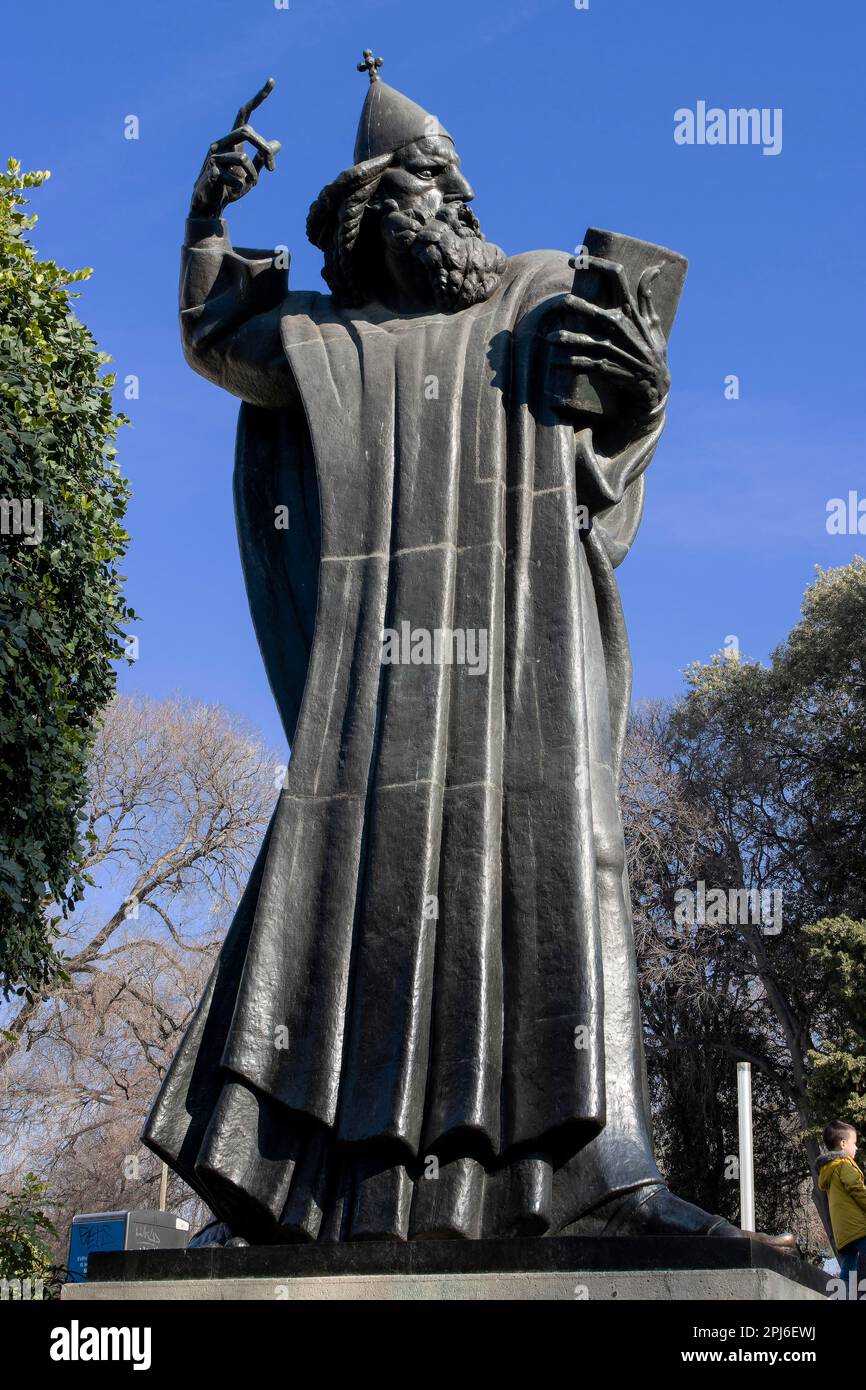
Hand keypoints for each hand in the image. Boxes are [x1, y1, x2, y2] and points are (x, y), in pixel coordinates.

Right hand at [189, 78, 280, 218]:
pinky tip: (234, 191)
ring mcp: (214, 155)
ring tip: (249, 186)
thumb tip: (277, 143)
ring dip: (252, 176)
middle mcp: (222, 142)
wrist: (211, 204)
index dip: (259, 98)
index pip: (245, 114)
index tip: (272, 81)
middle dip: (264, 149)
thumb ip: (262, 158)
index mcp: (232, 140)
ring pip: (243, 158)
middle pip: (247, 131)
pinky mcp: (210, 170)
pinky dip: (239, 186)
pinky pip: (234, 176)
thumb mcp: (251, 173)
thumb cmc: (230, 186)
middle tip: (272, 169)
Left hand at [546, 256, 670, 426]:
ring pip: (589, 341)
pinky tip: (557, 364)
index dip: (595, 264)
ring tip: (549, 339)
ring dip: (567, 340)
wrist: (657, 388)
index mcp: (632, 311)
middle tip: (556, 305)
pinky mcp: (613, 369)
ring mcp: (619, 350)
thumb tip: (653, 268)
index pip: (617, 275)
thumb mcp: (654, 323)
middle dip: (574, 306)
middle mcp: (625, 327)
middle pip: (595, 310)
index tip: (574, 259)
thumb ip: (647, 296)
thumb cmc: (652, 351)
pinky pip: (589, 365)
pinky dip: (572, 364)